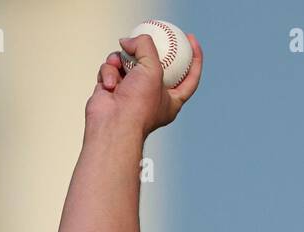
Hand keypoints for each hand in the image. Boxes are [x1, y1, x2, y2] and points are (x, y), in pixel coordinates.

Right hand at [85, 32, 203, 136]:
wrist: (112, 125)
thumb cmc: (138, 105)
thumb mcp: (152, 70)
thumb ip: (146, 47)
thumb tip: (129, 41)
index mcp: (172, 100)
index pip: (189, 77)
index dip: (194, 58)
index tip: (191, 39)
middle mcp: (152, 96)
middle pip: (154, 65)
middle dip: (147, 51)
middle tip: (147, 34)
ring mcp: (131, 92)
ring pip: (127, 62)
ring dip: (120, 60)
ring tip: (118, 65)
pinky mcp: (112, 89)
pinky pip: (111, 69)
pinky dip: (108, 72)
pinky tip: (108, 84)